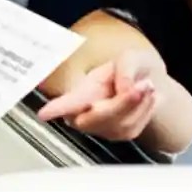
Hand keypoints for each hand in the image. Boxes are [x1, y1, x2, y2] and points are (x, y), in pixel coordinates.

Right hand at [36, 49, 163, 141]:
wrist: (148, 83)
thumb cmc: (130, 69)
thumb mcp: (130, 56)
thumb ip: (125, 67)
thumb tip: (124, 88)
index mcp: (81, 92)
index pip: (66, 101)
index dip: (55, 108)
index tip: (43, 113)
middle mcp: (86, 113)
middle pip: (96, 117)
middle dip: (122, 103)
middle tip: (143, 84)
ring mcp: (103, 128)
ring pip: (119, 123)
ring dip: (139, 103)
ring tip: (147, 84)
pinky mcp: (121, 135)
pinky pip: (134, 126)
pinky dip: (146, 109)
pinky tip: (147, 96)